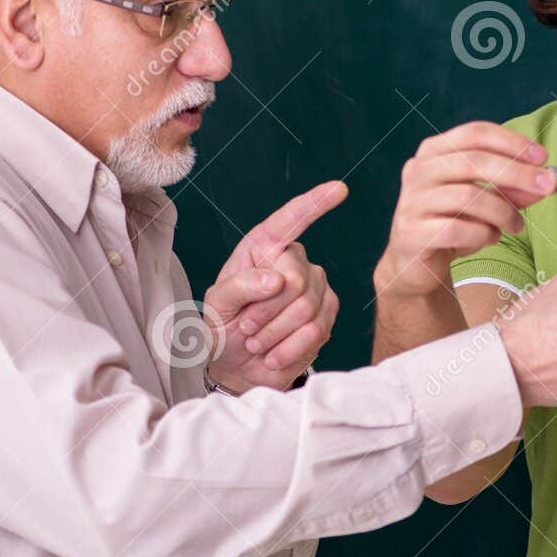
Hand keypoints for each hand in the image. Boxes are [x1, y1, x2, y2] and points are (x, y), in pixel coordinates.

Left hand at [204, 180, 346, 392]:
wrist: (239, 367)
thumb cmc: (225, 328)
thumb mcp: (217, 305)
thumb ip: (239, 288)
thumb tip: (275, 280)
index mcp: (263, 248)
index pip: (290, 221)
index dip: (315, 204)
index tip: (339, 189)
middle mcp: (294, 261)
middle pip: (295, 280)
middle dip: (266, 312)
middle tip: (247, 327)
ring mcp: (315, 287)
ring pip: (306, 308)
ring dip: (274, 333)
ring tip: (257, 340)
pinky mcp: (327, 314)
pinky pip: (315, 330)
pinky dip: (288, 348)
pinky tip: (273, 353)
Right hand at [374, 122, 556, 298]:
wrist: (416, 263)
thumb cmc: (453, 222)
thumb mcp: (486, 201)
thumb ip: (514, 189)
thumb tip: (549, 180)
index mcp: (434, 151)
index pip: (475, 134)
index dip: (511, 142)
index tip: (543, 157)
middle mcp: (419, 171)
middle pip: (474, 162)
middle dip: (517, 173)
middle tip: (548, 186)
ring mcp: (412, 202)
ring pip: (468, 197)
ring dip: (503, 211)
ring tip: (517, 225)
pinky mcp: (412, 233)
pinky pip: (457, 229)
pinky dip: (482, 234)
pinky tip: (490, 238)